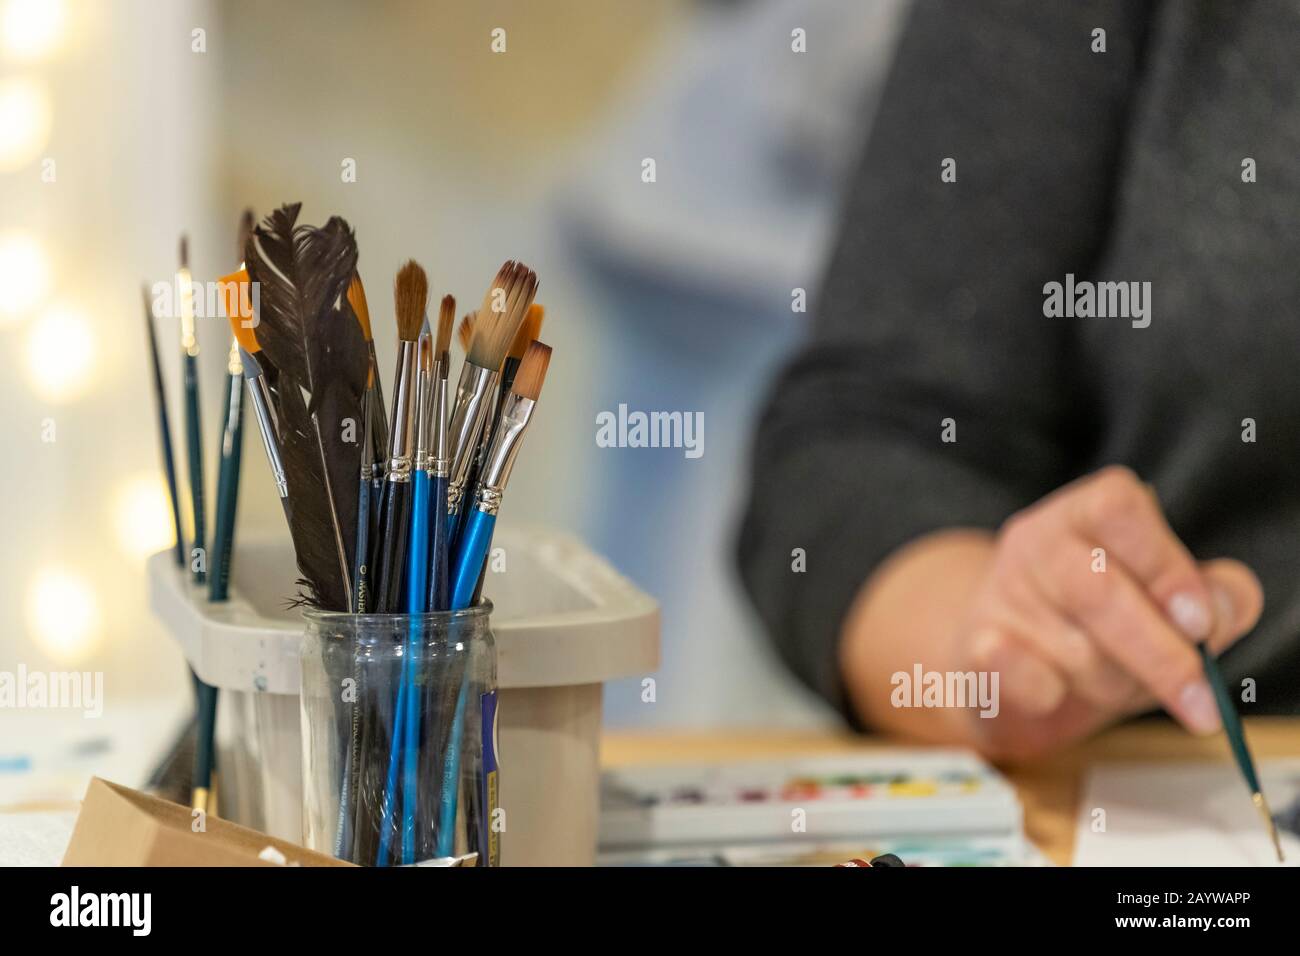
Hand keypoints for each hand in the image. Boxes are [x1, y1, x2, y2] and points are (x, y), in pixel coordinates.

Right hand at [840, 466, 1262, 759]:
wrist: (1008, 666)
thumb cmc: (1103, 629)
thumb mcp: (1170, 607)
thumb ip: (1217, 599)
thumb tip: (1218, 611)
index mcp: (1085, 512)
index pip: (1117, 506)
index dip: (1164, 563)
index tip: (1198, 624)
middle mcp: (1034, 541)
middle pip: (1097, 588)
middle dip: (1159, 655)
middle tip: (1201, 703)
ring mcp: (999, 592)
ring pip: (1073, 648)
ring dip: (1114, 684)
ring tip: (1116, 686)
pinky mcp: (973, 647)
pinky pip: (1019, 674)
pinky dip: (1049, 693)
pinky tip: (1056, 693)